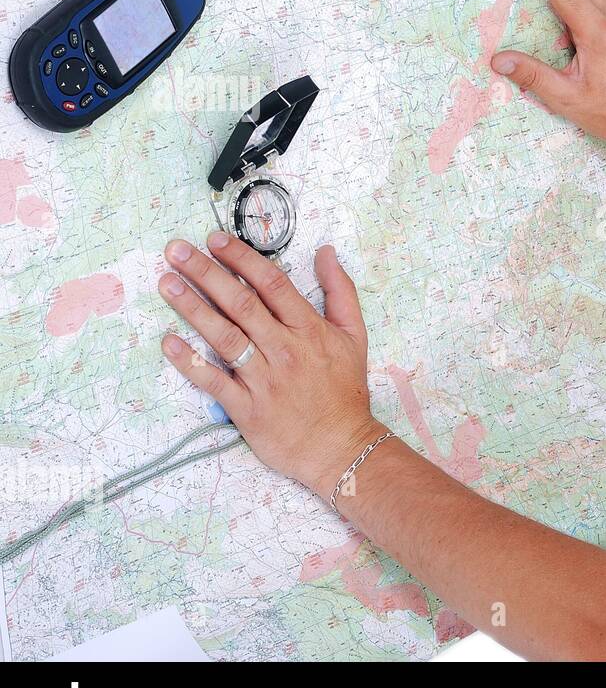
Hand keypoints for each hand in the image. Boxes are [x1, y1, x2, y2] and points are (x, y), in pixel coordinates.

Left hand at [158, 232, 379, 497]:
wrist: (341, 446)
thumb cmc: (345, 390)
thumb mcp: (355, 336)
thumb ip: (341, 291)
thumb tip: (325, 252)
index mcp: (309, 329)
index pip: (271, 284)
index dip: (241, 258)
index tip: (214, 241)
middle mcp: (283, 349)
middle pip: (241, 303)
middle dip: (207, 273)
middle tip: (176, 250)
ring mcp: (263, 379)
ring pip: (223, 336)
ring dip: (193, 308)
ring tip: (167, 283)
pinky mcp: (246, 408)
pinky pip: (213, 381)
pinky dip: (189, 362)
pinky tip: (168, 342)